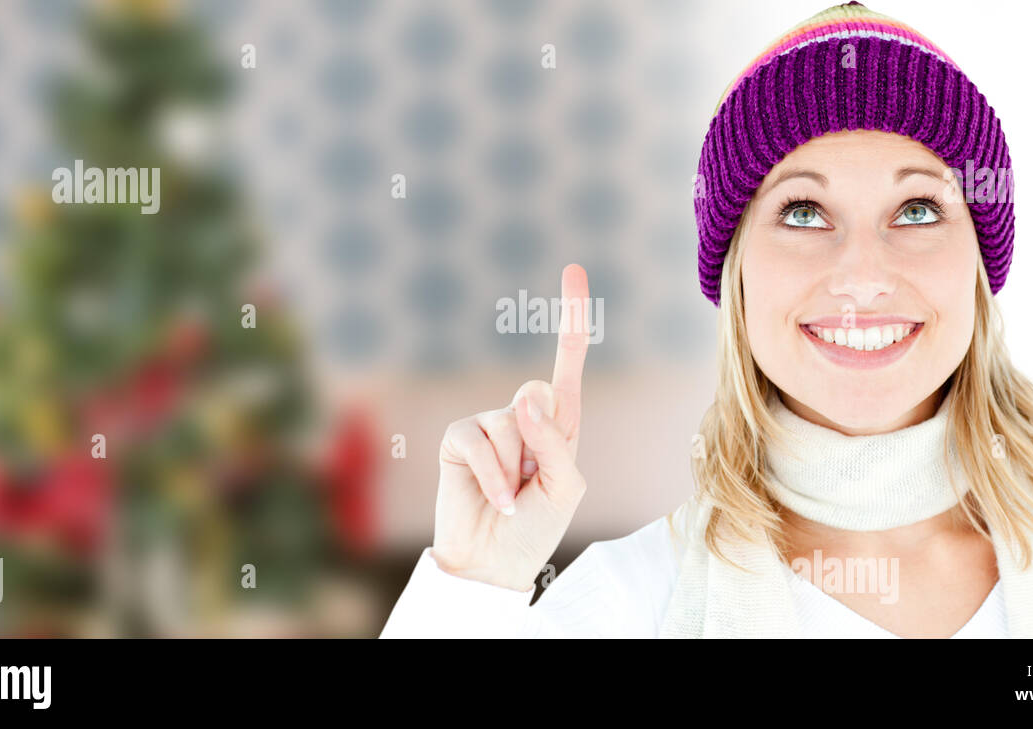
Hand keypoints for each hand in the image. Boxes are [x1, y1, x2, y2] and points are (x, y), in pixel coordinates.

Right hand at [431, 264, 591, 591]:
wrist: (492, 562)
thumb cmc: (536, 528)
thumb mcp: (564, 487)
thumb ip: (554, 441)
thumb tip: (526, 396)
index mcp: (560, 425)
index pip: (568, 365)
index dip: (572, 318)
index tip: (574, 270)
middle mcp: (524, 418)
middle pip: (538, 392)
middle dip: (541, 439)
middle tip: (534, 482)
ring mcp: (489, 425)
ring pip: (509, 424)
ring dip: (514, 472)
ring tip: (511, 498)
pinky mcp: (459, 438)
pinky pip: (479, 439)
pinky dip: (492, 476)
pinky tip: (494, 499)